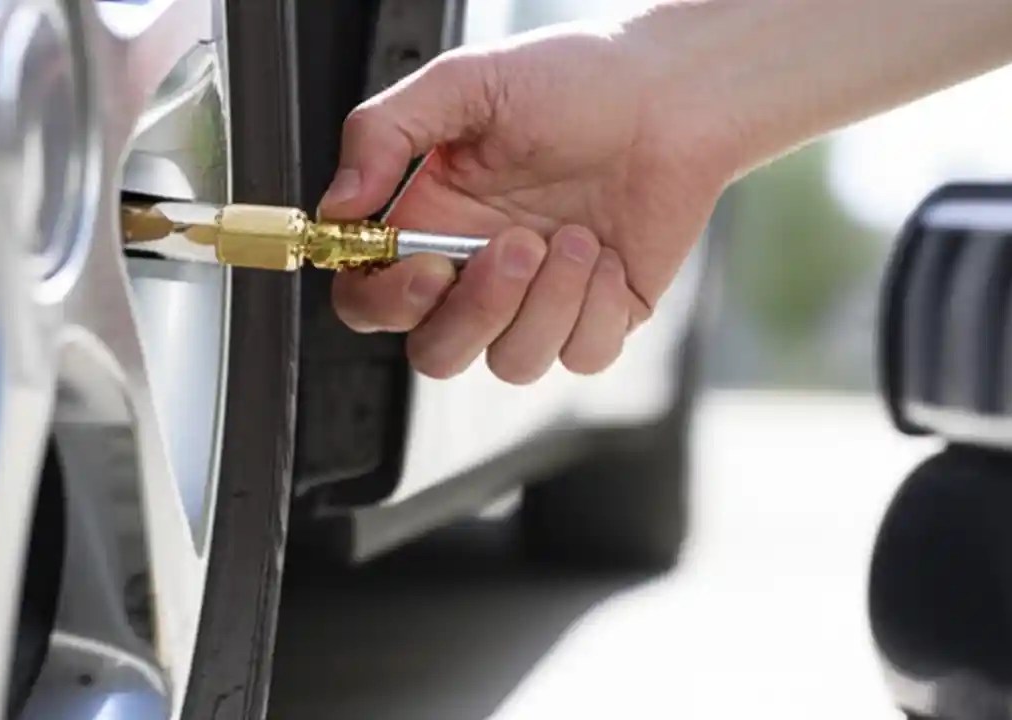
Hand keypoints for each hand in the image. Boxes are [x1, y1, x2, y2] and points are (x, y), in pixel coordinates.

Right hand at [318, 23, 730, 383]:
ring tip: (579, 234)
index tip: (427, 268)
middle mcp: (479, 272)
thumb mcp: (466, 84)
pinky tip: (608, 255)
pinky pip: (580, 357)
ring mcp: (539, 302)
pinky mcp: (598, 318)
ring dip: (547, 303)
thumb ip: (384, 132)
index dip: (386, 303)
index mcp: (433, 223)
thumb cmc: (577, 80)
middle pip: (436, 354)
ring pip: (512, 364)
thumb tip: (338, 204)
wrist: (674, 98)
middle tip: (519, 243)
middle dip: (479, 310)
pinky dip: (595, 310)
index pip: (370, 299)